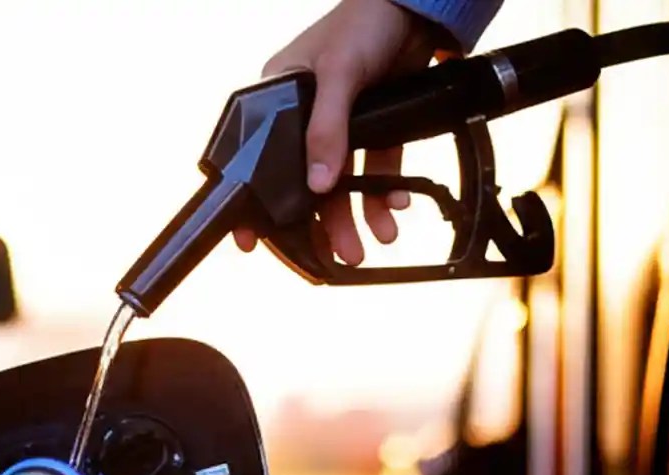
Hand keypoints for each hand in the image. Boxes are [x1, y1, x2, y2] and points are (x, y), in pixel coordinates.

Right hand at [233, 0, 438, 265]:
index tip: (253, 241)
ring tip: (372, 244)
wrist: (415, 8)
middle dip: (321, 223)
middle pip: (305, 183)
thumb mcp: (339, 74)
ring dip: (356, 216)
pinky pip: (374, 170)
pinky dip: (385, 192)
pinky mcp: (374, 129)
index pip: (257, 160)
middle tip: (336, 256)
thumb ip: (327, 130)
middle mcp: (304, 119)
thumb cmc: (363, 24)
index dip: (255, 203)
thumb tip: (318, 186)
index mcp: (277, 101)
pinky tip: (396, 208)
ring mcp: (340, 128)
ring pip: (340, 184)